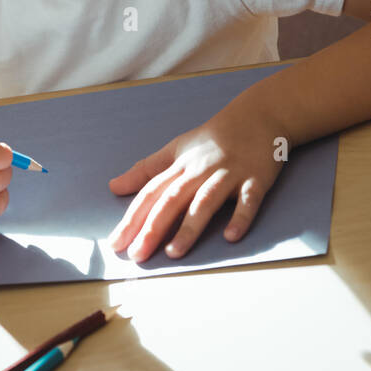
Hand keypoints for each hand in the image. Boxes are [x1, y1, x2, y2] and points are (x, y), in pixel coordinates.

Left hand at [106, 88, 287, 262]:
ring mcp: (229, 174)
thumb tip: (113, 186)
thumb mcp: (176, 149)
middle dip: (154, 227)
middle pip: (173, 199)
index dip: (133, 217)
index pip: (152, 193)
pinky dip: (240, 217)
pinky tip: (230, 236)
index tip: (116, 243)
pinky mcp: (256, 179)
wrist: (256, 116)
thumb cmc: (212, 139)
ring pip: (206, 201)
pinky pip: (248, 200)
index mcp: (181, 164)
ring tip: (174, 252)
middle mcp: (202, 169)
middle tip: (137, 255)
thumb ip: (146, 169)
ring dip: (190, 226)